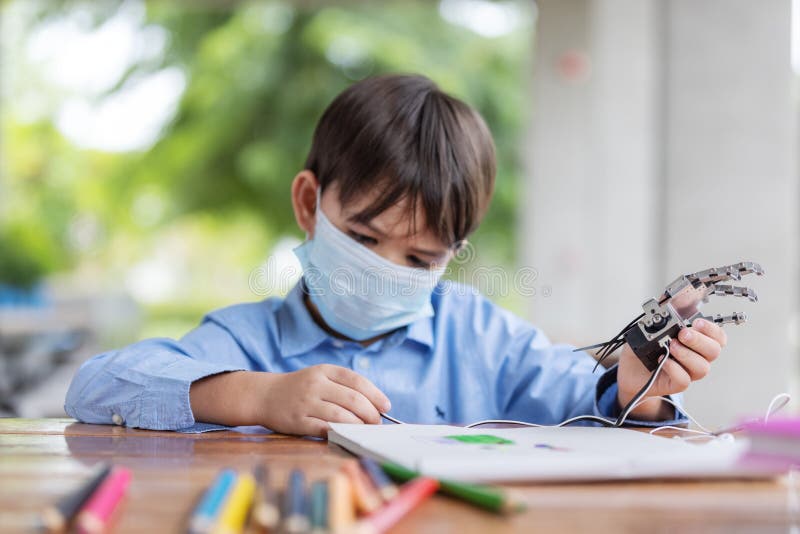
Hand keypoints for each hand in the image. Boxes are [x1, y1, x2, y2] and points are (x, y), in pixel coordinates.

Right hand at [254, 364, 391, 436]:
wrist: (265, 395)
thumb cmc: (300, 387)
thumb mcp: (320, 376)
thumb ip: (343, 385)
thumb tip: (374, 404)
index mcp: (324, 370)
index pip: (357, 381)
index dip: (375, 394)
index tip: (386, 406)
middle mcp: (316, 384)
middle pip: (353, 400)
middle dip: (371, 414)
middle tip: (377, 423)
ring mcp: (306, 403)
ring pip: (342, 416)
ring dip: (359, 426)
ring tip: (365, 430)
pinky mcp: (298, 421)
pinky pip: (325, 429)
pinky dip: (340, 433)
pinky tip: (348, 435)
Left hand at [616, 318, 726, 420]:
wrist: (630, 370)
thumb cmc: (644, 349)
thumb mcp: (650, 327)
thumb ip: (662, 312)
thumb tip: (669, 297)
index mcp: (696, 341)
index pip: (717, 337)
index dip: (712, 330)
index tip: (697, 322)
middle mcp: (697, 357)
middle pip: (713, 351)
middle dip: (699, 340)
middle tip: (682, 333)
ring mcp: (688, 371)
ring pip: (702, 367)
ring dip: (686, 354)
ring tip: (670, 346)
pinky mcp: (677, 384)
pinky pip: (684, 379)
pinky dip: (674, 368)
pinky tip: (663, 360)